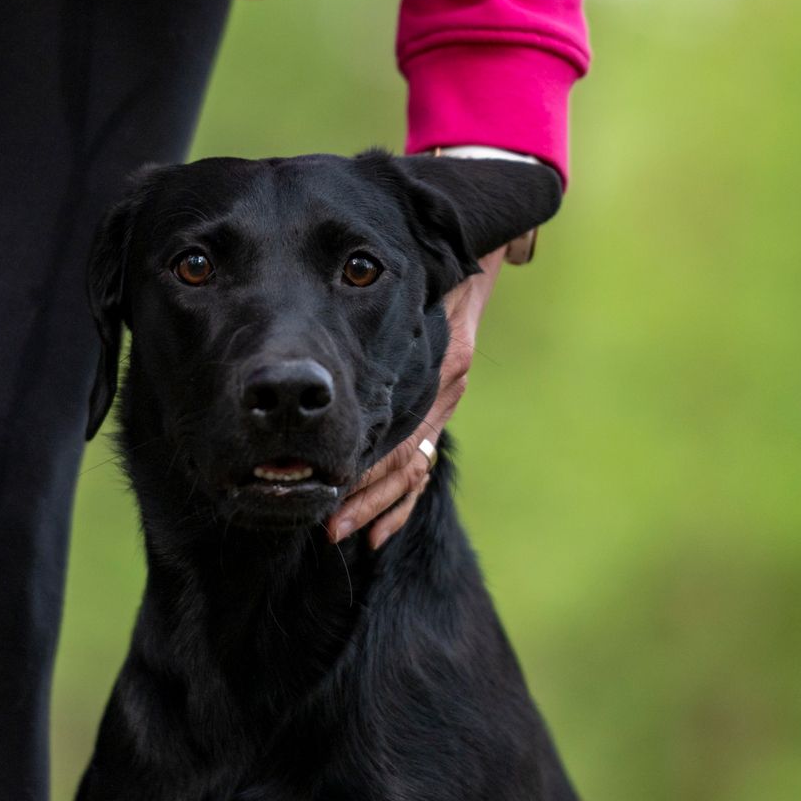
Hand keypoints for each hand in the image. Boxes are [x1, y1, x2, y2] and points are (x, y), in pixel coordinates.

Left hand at [327, 246, 505, 547]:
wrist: (469, 267)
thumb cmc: (435, 279)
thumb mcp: (421, 297)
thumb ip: (391, 325)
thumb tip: (339, 348)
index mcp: (443, 374)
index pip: (402, 440)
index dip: (367, 471)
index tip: (331, 493)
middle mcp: (446, 395)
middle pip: (405, 464)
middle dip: (365, 498)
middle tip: (331, 527)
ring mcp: (446, 405)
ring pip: (413, 472)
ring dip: (379, 505)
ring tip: (346, 532)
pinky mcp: (439, 410)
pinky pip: (422, 464)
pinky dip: (400, 499)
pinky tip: (379, 530)